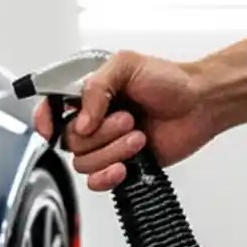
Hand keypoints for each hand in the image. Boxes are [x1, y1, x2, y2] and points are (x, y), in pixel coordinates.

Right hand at [32, 51, 218, 190]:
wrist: (201, 104)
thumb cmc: (170, 81)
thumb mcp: (126, 65)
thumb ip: (95, 87)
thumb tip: (81, 120)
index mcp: (87, 94)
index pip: (50, 109)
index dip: (44, 120)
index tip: (50, 127)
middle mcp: (92, 120)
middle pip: (68, 140)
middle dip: (100, 133)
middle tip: (127, 119)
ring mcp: (105, 144)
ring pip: (83, 162)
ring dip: (112, 151)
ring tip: (137, 136)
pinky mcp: (119, 165)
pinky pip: (95, 182)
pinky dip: (107, 176)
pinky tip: (125, 165)